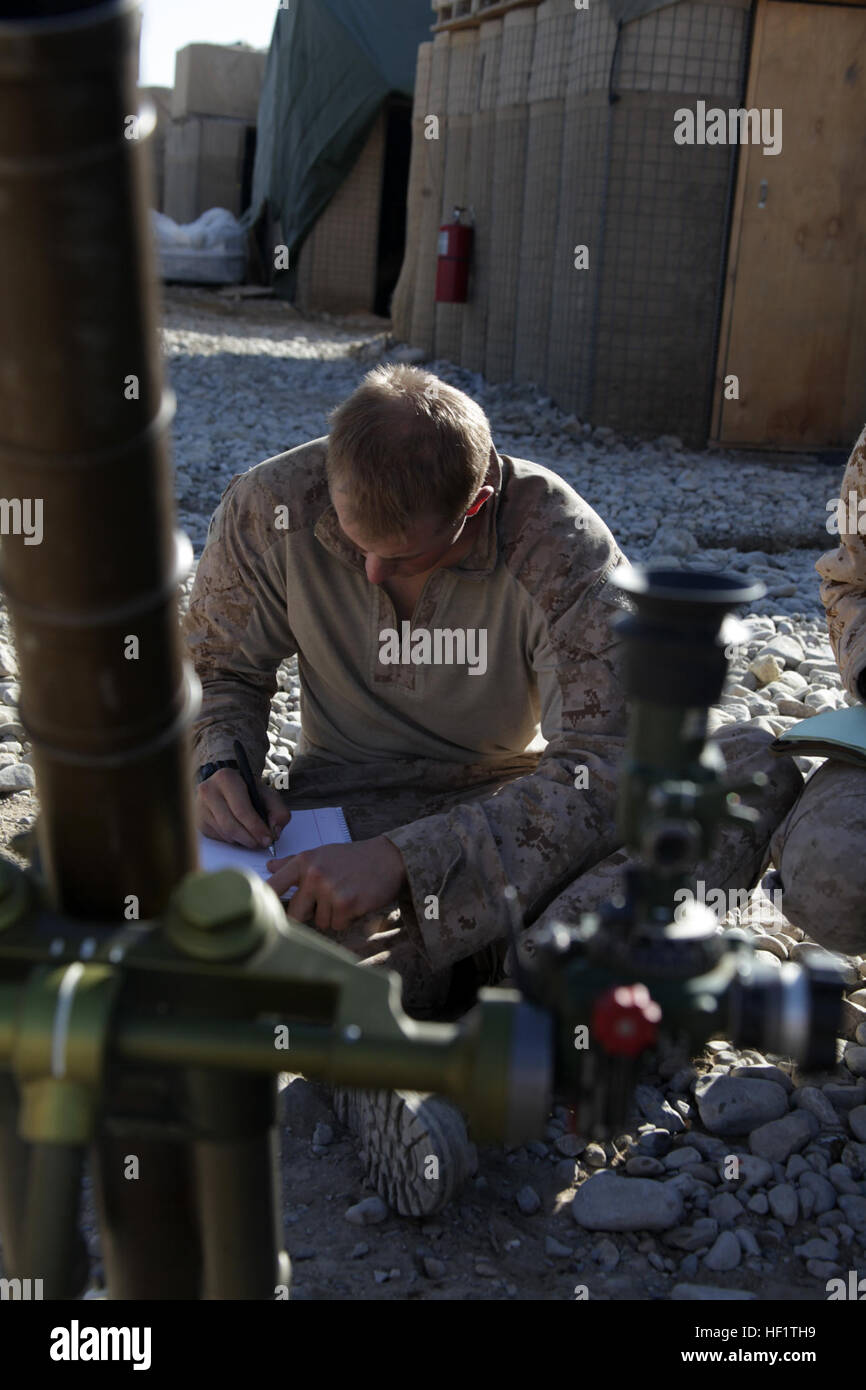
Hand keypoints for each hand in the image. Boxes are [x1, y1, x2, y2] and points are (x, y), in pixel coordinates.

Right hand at [196, 768, 291, 849]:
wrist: (226, 786)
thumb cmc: (248, 790)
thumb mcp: (267, 793)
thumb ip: (278, 810)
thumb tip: (274, 831)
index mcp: (226, 778)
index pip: (241, 810)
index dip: (256, 828)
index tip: (268, 839)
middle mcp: (208, 791)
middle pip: (230, 825)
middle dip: (250, 838)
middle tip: (263, 844)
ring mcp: (200, 807)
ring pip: (224, 834)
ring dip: (243, 841)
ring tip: (254, 838)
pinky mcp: (199, 821)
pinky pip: (219, 838)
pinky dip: (233, 840)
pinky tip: (241, 834)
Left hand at [266, 836, 406, 930]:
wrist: (388, 858)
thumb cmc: (353, 858)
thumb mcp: (322, 854)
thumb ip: (294, 863)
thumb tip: (269, 866)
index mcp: (304, 862)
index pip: (273, 886)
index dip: (264, 902)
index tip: (259, 912)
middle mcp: (314, 875)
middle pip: (295, 914)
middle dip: (309, 914)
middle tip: (326, 901)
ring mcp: (330, 890)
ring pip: (320, 922)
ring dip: (332, 916)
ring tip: (345, 896)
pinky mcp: (346, 904)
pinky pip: (337, 925)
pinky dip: (347, 919)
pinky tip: (355, 902)